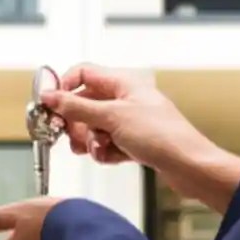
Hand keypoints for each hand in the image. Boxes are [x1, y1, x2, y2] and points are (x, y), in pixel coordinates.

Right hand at [41, 63, 239, 210]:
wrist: (190, 166)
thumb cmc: (162, 135)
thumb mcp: (111, 117)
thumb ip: (76, 107)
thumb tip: (50, 96)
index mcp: (123, 83)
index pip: (83, 74)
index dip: (64, 87)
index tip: (50, 105)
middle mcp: (125, 98)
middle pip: (85, 104)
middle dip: (75, 122)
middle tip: (69, 136)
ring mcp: (129, 120)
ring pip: (94, 127)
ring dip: (90, 140)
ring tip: (97, 148)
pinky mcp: (133, 141)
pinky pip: (106, 143)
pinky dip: (105, 151)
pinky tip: (112, 157)